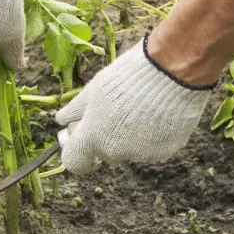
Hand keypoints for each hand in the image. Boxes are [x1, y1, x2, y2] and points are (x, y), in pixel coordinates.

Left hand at [55, 36, 214, 173]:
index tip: (73, 137)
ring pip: (128, 150)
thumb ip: (75, 110)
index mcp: (92, 138)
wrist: (172, 72)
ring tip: (139, 107)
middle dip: (103, 136)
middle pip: (102, 152)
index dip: (72, 150)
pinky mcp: (164, 152)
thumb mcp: (93, 89)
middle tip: (112, 110)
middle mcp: (115, 152)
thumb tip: (61, 120)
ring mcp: (141, 155)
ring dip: (128, 136)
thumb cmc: (126, 77)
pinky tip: (156, 113)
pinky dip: (150, 136)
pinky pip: (151, 148)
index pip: (73, 162)